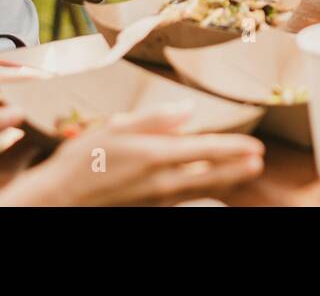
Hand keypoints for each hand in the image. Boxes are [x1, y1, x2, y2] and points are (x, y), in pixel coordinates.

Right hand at [0, 107, 263, 206]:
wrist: (59, 199)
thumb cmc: (82, 160)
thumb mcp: (116, 128)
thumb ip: (155, 119)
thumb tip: (188, 110)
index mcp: (156, 155)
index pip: (206, 151)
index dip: (233, 148)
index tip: (255, 146)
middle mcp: (161, 181)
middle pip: (211, 176)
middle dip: (237, 168)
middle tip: (259, 162)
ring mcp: (156, 199)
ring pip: (200, 190)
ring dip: (225, 181)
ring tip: (244, 174)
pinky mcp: (148, 208)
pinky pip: (183, 199)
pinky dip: (202, 191)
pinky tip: (207, 187)